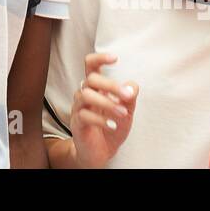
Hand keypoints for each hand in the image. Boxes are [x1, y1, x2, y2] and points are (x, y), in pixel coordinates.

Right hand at [69, 52, 138, 168]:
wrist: (101, 152)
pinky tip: (113, 126)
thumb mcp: (126, 112)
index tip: (115, 58)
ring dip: (107, 103)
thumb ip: (129, 98)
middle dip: (110, 85)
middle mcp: (85, 94)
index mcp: (96, 88)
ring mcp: (79, 108)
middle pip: (90, 79)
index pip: (91, 66)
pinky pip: (84, 115)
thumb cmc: (112, 127)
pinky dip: (101, 120)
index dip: (100, 58)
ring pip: (85, 95)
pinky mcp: (77, 123)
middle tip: (127, 95)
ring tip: (122, 113)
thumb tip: (132, 85)